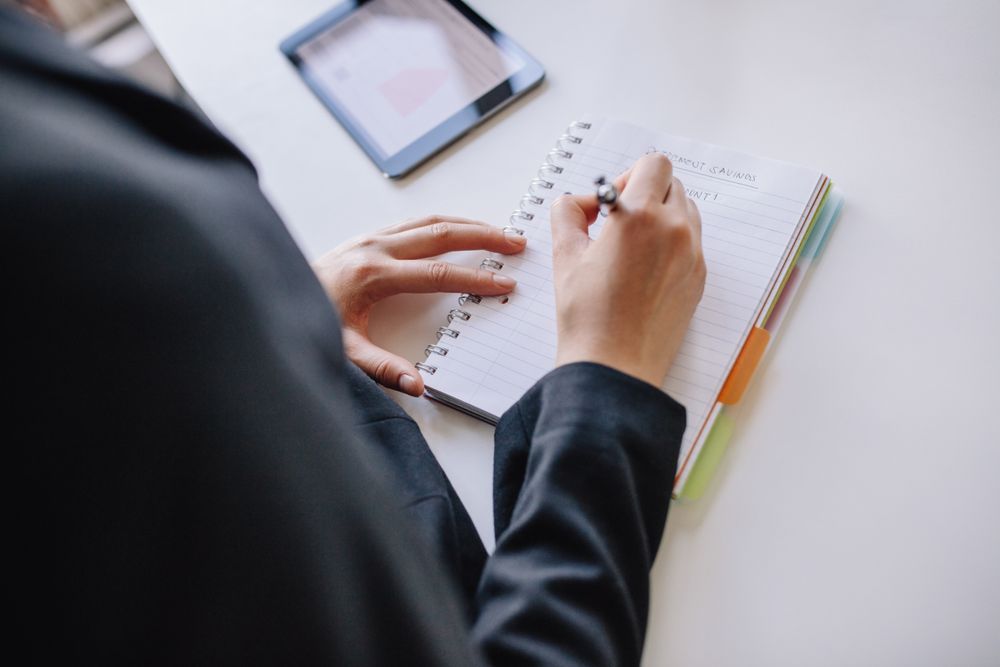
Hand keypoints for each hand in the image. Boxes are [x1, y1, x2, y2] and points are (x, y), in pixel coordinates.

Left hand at [313, 215, 526, 395]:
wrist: (271, 291)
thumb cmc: (304, 320)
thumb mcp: (341, 350)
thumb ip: (382, 368)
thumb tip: (418, 385)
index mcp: (373, 275)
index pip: (437, 273)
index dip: (474, 277)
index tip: (503, 283)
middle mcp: (374, 248)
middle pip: (440, 234)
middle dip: (483, 237)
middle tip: (516, 243)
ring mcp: (371, 238)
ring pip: (429, 221)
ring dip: (468, 224)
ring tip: (500, 232)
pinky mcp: (368, 237)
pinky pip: (414, 223)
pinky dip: (444, 224)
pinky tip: (461, 229)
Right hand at [550, 153, 705, 386]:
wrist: (615, 366)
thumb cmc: (587, 317)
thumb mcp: (565, 257)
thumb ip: (568, 214)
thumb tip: (579, 203)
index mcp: (641, 216)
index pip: (653, 164)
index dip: (630, 176)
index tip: (612, 202)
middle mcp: (675, 230)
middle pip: (672, 184)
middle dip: (645, 195)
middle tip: (618, 225)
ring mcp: (693, 255)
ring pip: (685, 212)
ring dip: (662, 217)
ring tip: (632, 249)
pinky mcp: (699, 279)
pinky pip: (691, 243)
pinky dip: (672, 244)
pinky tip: (644, 272)